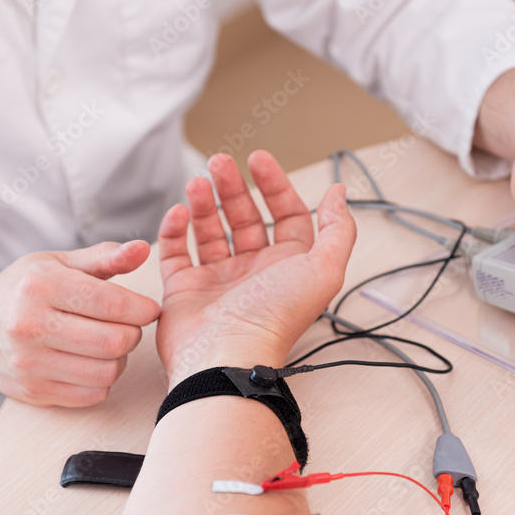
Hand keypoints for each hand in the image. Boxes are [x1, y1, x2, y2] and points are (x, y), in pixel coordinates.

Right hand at [0, 241, 160, 406]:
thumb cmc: (26, 288)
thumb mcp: (60, 262)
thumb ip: (105, 256)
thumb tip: (142, 249)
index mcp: (38, 285)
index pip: (112, 303)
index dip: (142, 309)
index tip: (148, 309)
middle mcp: (27, 325)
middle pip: (113, 342)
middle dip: (133, 333)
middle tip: (129, 325)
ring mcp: (27, 363)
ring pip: (107, 372)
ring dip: (120, 358)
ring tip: (110, 342)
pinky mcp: (31, 391)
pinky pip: (93, 394)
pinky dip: (103, 379)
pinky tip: (92, 361)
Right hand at [156, 150, 356, 386]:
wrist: (226, 354)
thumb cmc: (274, 318)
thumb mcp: (324, 269)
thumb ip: (338, 229)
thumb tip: (339, 194)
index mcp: (287, 266)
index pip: (285, 215)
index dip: (275, 185)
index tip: (258, 160)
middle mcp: (254, 272)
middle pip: (244, 218)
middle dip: (233, 187)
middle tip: (219, 162)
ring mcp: (217, 280)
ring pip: (210, 231)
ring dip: (204, 203)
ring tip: (196, 183)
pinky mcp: (184, 290)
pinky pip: (176, 253)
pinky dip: (175, 230)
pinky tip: (179, 212)